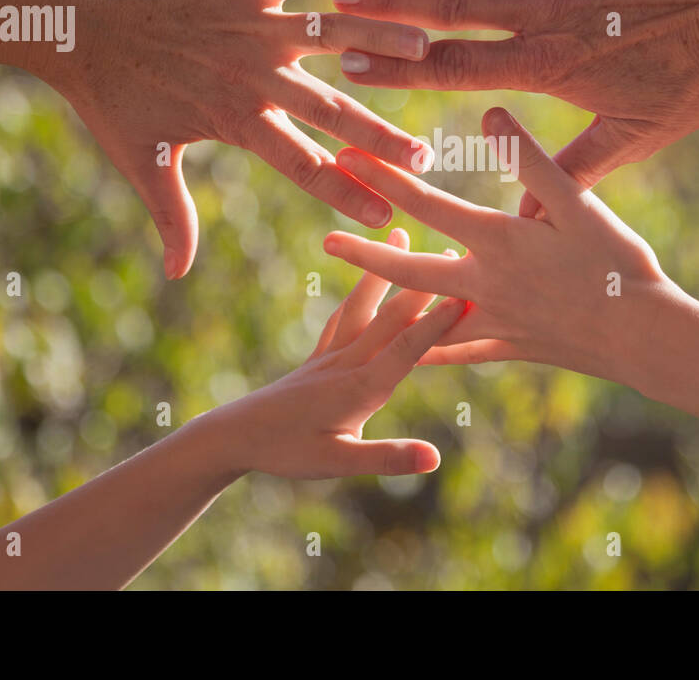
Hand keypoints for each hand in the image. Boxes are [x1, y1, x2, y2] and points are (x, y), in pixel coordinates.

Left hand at [34, 0, 434, 278]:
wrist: (69, 16)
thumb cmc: (105, 92)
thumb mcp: (142, 159)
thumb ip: (173, 216)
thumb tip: (178, 274)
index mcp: (235, 121)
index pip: (303, 166)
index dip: (346, 192)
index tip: (386, 216)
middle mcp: (252, 75)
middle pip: (331, 110)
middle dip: (381, 137)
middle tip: (427, 158)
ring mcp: (251, 24)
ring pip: (330, 35)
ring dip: (380, 41)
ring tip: (425, 49)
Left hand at [207, 228, 464, 478]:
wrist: (232, 438)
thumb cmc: (285, 453)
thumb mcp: (338, 463)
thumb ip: (387, 458)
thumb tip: (434, 458)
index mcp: (360, 387)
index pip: (406, 349)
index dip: (437, 324)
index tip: (466, 296)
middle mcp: (348, 362)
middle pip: (391, 318)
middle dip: (422, 286)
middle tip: (451, 252)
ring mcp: (332, 356)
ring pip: (365, 307)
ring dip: (387, 273)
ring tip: (400, 235)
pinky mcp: (318, 359)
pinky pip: (343, 318)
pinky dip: (359, 297)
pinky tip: (364, 287)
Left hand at [321, 108, 677, 384]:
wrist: (645, 338)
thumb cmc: (618, 266)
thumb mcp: (579, 204)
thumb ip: (532, 159)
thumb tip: (489, 112)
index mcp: (496, 241)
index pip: (426, 204)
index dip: (384, 178)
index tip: (348, 157)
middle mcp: (482, 284)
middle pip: (407, 269)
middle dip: (366, 252)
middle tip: (327, 242)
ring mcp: (493, 321)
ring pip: (425, 316)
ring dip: (392, 303)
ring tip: (363, 293)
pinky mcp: (511, 347)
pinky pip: (459, 351)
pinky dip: (432, 350)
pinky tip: (413, 354)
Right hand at [332, 0, 698, 214]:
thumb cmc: (698, 77)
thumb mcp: (637, 137)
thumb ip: (572, 174)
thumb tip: (526, 227)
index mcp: (546, 65)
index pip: (454, 67)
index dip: (397, 65)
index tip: (350, 61)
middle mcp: (540, 11)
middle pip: (446, 10)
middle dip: (386, 9)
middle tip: (332, 3)